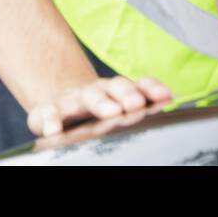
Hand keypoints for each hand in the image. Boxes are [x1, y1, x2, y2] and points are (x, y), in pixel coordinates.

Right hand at [26, 75, 171, 137]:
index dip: (151, 89)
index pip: (136, 86)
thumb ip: (140, 101)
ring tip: (110, 111)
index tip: (166, 96)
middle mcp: (96, 92)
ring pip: (86, 97)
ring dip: (100, 102)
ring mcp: (71, 100)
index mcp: (115, 92)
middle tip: (136, 104)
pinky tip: (53, 130)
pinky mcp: (47, 111)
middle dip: (126, 94)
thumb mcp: (114, 104)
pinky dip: (50, 120)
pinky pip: (47, 113)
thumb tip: (170, 98)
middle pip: (113, 87)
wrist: (56, 99)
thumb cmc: (94, 108)